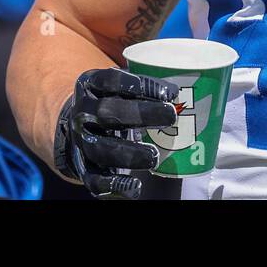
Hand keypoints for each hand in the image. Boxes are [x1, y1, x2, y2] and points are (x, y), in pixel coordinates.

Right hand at [53, 68, 178, 198]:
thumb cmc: (112, 101)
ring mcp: (81, 140)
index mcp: (91, 85)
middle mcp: (83, 112)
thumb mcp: (119, 86)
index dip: (142, 84)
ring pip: (100, 148)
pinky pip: (94, 179)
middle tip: (171, 117)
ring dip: (129, 153)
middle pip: (108, 112)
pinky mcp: (83, 166)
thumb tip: (190, 89)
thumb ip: (146, 87)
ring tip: (154, 156)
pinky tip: (135, 186)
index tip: (170, 92)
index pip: (113, 80)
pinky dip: (114, 184)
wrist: (76, 126)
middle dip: (141, 114)